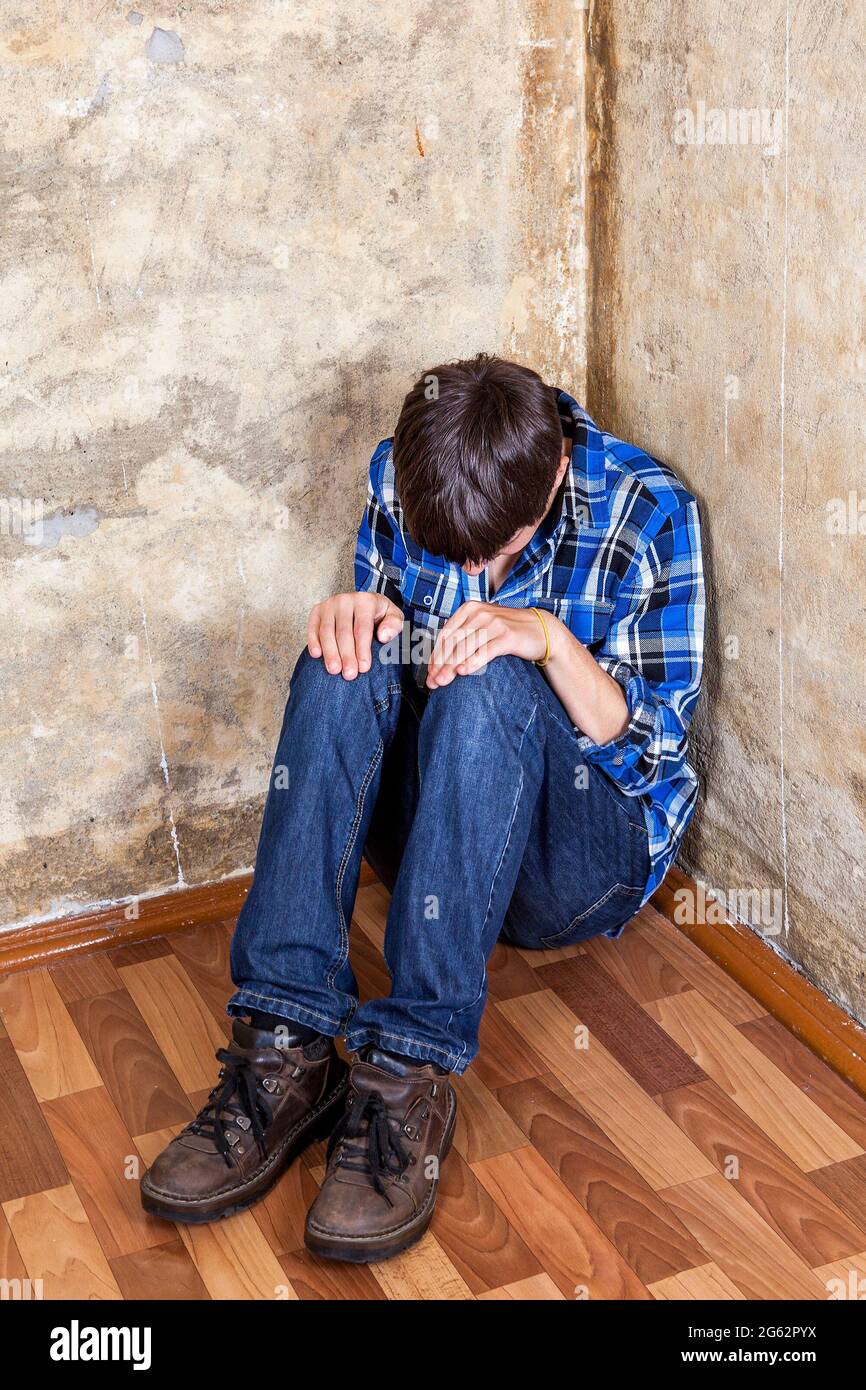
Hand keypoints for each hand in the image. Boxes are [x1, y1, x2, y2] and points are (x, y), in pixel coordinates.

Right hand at [307, 592, 403, 679]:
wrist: (363, 604)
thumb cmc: (379, 615)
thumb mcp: (394, 617)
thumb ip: (394, 625)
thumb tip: (383, 636)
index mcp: (365, 601)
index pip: (362, 628)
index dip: (363, 649)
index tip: (364, 667)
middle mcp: (345, 600)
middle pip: (344, 631)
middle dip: (346, 655)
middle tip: (349, 674)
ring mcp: (329, 605)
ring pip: (327, 631)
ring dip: (330, 652)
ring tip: (334, 670)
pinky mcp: (317, 611)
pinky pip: (313, 627)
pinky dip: (313, 641)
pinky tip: (317, 655)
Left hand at [427, 601, 555, 687]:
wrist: (539, 630)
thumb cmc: (506, 632)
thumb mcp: (481, 628)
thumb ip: (463, 637)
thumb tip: (439, 662)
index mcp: (469, 609)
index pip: (446, 634)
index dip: (435, 655)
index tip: (430, 673)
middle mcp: (480, 613)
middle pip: (454, 642)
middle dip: (441, 664)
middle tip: (433, 682)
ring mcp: (494, 623)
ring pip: (467, 647)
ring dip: (452, 666)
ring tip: (443, 682)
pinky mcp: (508, 635)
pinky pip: (486, 650)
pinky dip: (473, 662)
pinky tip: (464, 672)